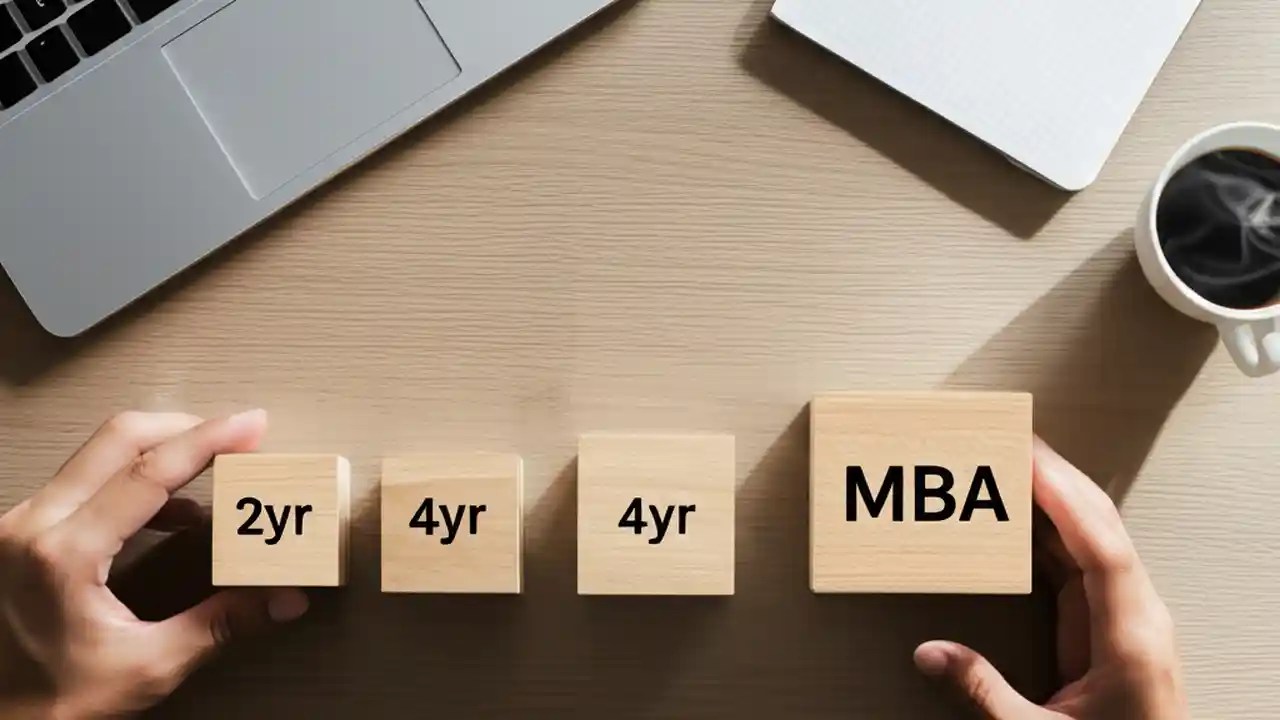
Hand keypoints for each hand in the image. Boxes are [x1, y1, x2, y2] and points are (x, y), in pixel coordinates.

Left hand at [0, 411, 309, 718]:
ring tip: (214, 465)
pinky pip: (84, 477)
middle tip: (240, 435)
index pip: (148, 473)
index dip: (207, 441)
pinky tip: (173, 507)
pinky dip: (135, 475)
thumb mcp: (149, 665)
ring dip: (161, 448)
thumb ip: (222, 624)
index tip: (251, 426)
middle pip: (119, 438)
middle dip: (187, 428)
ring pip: (99, 451)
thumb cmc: (54, 701)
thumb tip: (284, 600)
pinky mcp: (23, 529)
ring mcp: (22, 522)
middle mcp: (33, 524)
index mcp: (64, 554)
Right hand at [913, 438, 1186, 718]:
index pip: (1104, 549)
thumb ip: (984, 693)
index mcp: (1130, 641)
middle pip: (1103, 528)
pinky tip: (1024, 512)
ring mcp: (1128, 619)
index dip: (1067, 500)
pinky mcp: (1113, 626)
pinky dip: (1054, 528)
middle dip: (1059, 478)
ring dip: (1057, 497)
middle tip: (1014, 440)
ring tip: (1013, 462)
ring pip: (1095, 538)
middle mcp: (1138, 619)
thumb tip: (930, 653)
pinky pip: (1085, 561)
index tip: (1032, 462)